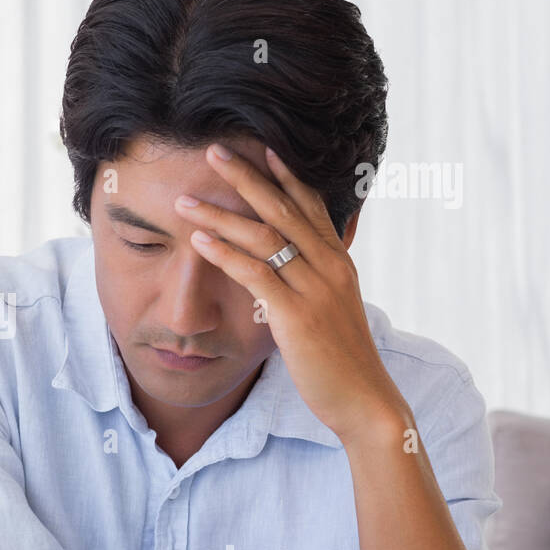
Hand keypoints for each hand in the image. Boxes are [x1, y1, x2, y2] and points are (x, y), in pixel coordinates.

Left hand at [172, 143, 405, 443]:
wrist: (364, 401)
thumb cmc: (342, 361)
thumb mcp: (332, 311)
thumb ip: (314, 284)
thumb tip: (293, 270)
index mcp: (338, 262)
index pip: (310, 206)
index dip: (286, 176)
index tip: (263, 148)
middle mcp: (329, 267)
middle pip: (283, 209)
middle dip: (246, 177)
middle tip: (214, 151)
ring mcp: (314, 289)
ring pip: (263, 237)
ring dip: (220, 214)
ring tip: (185, 199)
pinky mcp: (296, 316)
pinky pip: (255, 274)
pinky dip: (224, 253)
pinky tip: (198, 240)